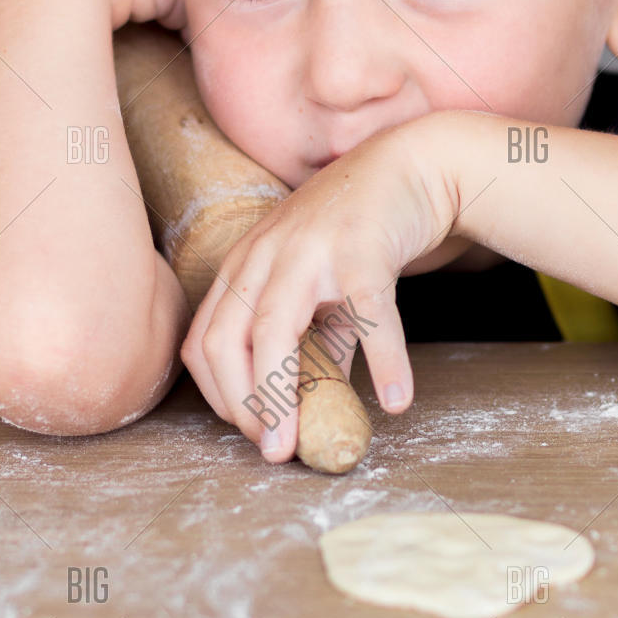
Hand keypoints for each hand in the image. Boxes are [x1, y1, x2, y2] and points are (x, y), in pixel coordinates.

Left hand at [180, 113, 460, 461]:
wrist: (412, 167)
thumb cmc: (360, 234)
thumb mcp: (324, 290)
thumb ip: (316, 347)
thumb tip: (312, 411)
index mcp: (245, 266)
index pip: (206, 341)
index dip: (220, 396)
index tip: (252, 432)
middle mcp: (265, 254)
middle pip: (226, 340)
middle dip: (241, 405)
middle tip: (271, 450)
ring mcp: (309, 249)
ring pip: (274, 330)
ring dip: (281, 395)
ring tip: (300, 443)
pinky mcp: (362, 248)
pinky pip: (369, 314)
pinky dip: (384, 361)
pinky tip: (397, 400)